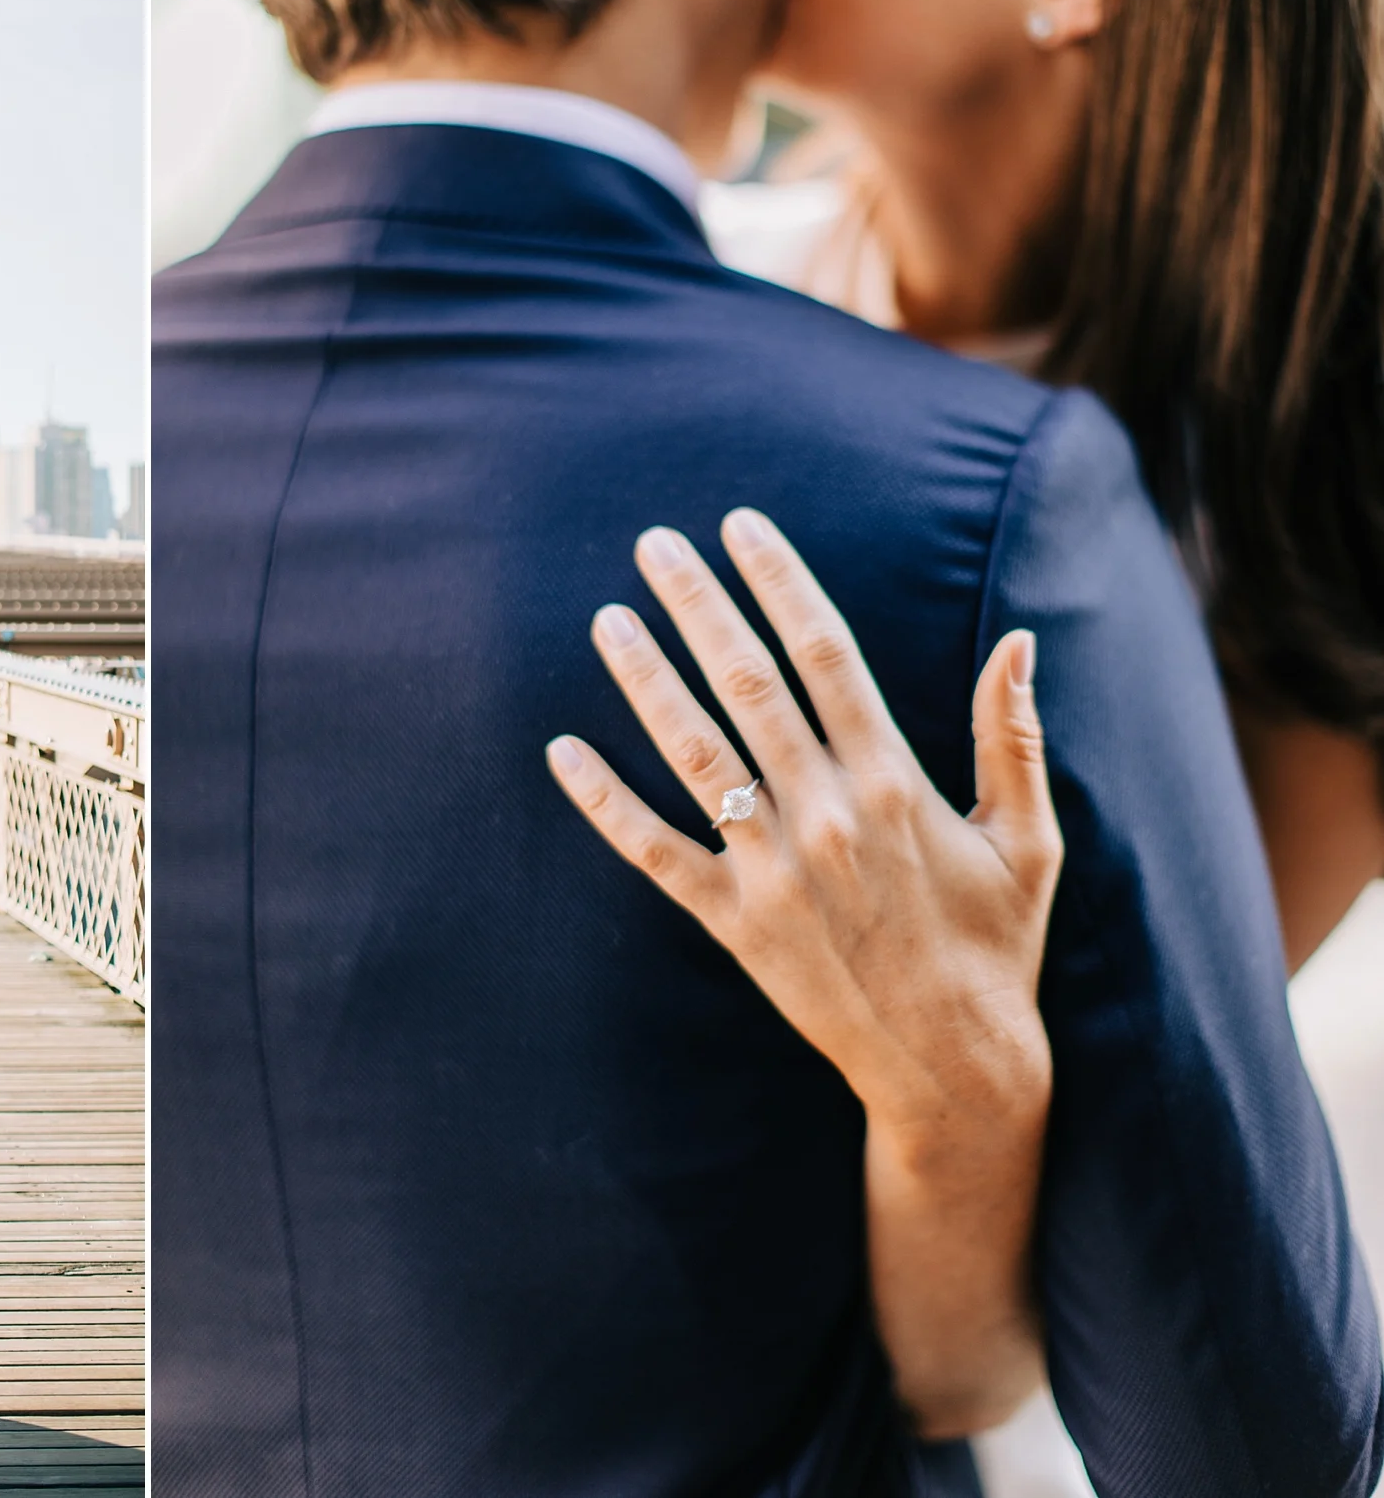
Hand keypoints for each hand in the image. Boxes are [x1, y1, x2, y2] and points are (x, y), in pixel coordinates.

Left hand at [546, 510, 1059, 1134]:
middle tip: (653, 543)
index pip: (826, 651)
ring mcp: (772, 870)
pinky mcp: (733, 922)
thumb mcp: (1028, 839)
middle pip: (748, 682)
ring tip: (606, 618)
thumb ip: (1012, 735)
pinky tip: (562, 749)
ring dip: (645, 680)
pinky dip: (604, 801)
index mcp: (896, 782)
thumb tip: (1018, 638)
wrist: (953, 1064)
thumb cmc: (994, 943)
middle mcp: (827, 814)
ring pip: (693, 752)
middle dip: (697, 605)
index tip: (740, 525)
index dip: (780, 580)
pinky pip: (654, 851)